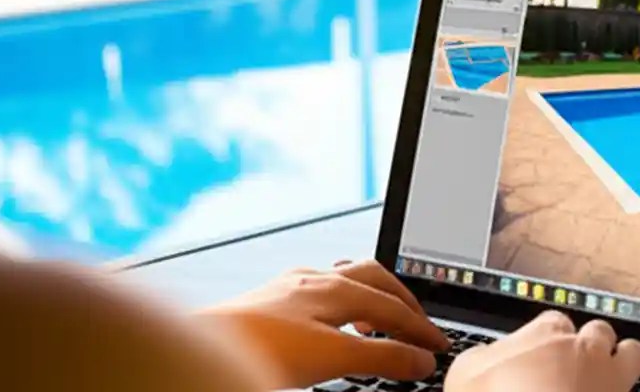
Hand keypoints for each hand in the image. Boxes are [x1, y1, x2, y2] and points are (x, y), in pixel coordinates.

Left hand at [201, 260, 448, 388]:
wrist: (201, 347)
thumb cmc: (257, 348)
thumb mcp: (332, 358)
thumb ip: (380, 357)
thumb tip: (419, 359)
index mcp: (335, 288)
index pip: (393, 306)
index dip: (421, 328)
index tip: (438, 348)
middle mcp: (314, 280)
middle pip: (374, 279)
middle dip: (402, 301)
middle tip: (420, 327)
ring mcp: (290, 287)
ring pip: (345, 281)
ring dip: (371, 299)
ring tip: (380, 325)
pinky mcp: (270, 301)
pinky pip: (319, 292)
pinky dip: (341, 306)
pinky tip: (332, 324)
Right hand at [446, 311, 639, 391]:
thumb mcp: (466, 373)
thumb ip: (483, 357)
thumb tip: (487, 357)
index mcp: (548, 333)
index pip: (554, 322)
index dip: (547, 339)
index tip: (537, 355)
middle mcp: (585, 349)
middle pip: (597, 332)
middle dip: (590, 345)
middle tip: (572, 368)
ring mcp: (611, 378)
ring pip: (632, 352)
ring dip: (621, 361)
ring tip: (604, 379)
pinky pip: (635, 388)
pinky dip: (624, 391)